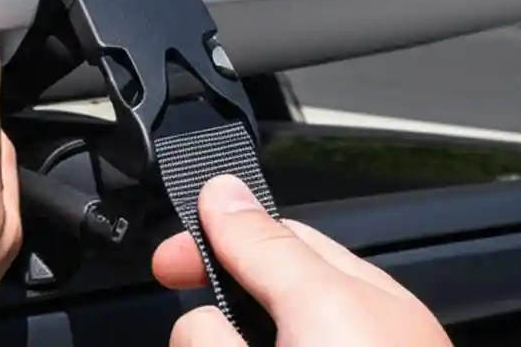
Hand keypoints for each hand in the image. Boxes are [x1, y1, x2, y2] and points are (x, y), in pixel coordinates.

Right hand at [152, 175, 451, 346]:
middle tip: (217, 342)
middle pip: (232, 305)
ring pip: (215, 342)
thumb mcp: (322, 306)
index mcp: (352, 302)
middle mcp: (325, 341)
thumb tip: (223, 188)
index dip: (211, 241)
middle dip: (211, 318)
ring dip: (211, 343)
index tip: (168, 259)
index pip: (265, 244)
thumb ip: (267, 248)